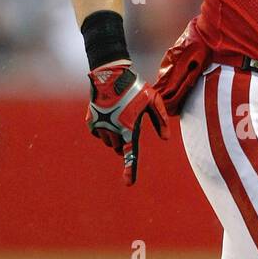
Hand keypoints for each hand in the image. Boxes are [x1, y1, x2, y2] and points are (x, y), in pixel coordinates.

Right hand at [86, 61, 168, 186]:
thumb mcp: (153, 101)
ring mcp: (100, 126)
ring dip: (113, 135)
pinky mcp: (91, 121)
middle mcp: (113, 130)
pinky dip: (103, 128)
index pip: (130, 154)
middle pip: (118, 148)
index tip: (128, 184)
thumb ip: (160, 120)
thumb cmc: (135, 88)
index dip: (129, 170)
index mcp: (129, 128)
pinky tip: (108, 114)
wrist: (110, 75)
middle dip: (123, 141)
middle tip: (127, 123)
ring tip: (118, 115)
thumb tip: (165, 139)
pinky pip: (98, 133)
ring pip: (108, 141)